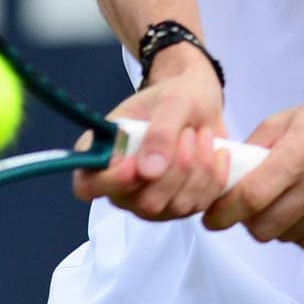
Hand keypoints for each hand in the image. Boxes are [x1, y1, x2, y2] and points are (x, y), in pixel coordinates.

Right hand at [71, 44, 229, 219]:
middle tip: (188, 133)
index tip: (135, 166)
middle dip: (175, 168)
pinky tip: (216, 152)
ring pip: (174, 206)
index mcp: (103, 152)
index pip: (87, 185)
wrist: (202, 102)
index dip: (109, 182)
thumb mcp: (172, 101)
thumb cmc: (176, 96)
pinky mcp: (177, 207)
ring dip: (198, 168)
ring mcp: (149, 200)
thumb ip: (159, 133)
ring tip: (202, 135)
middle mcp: (121, 184)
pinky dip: (214, 177)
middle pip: (142, 202)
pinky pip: (198, 205)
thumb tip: (147, 172)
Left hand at [202, 85, 303, 249]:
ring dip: (277, 225)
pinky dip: (301, 230)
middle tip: (248, 208)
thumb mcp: (294, 115)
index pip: (252, 196)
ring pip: (288, 237)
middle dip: (248, 222)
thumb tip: (225, 173)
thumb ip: (257, 145)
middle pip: (266, 227)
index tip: (211, 218)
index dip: (224, 213)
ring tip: (284, 200)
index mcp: (303, 150)